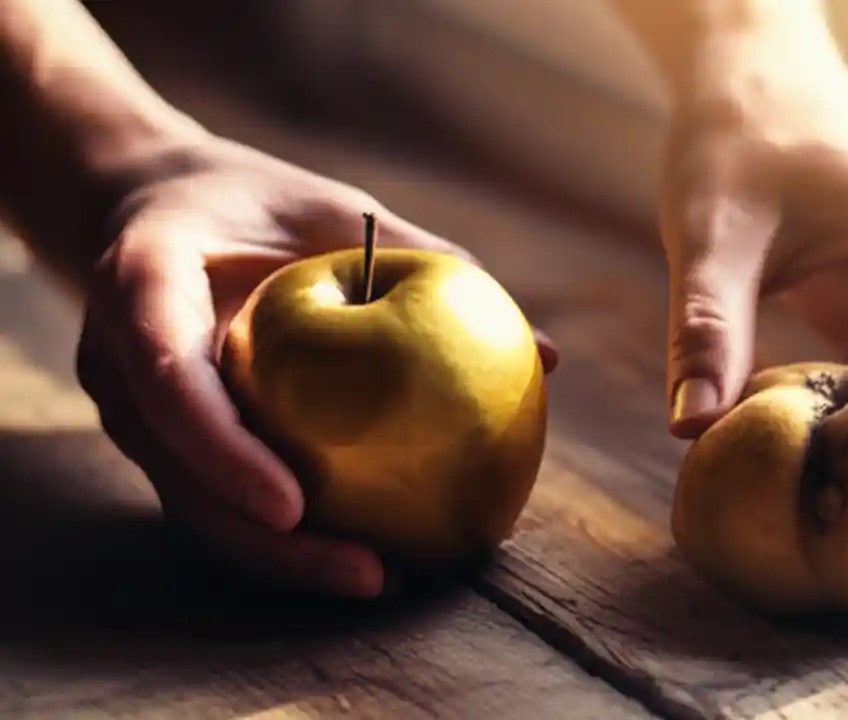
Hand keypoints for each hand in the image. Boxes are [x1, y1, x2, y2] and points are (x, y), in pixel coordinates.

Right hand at [74, 135, 557, 596]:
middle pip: (182, 472)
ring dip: (281, 558)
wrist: (152, 206)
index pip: (169, 375)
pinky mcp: (162, 439)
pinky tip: (360, 553)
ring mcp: (133, 407)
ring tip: (379, 581)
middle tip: (369, 574)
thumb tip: (549, 355)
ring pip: (197, 504)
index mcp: (141, 283)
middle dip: (268, 541)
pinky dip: (283, 533)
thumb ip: (429, 264)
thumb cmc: (259, 200)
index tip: (294, 505)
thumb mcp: (339, 210)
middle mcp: (119, 359)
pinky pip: (219, 495)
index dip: (222, 447)